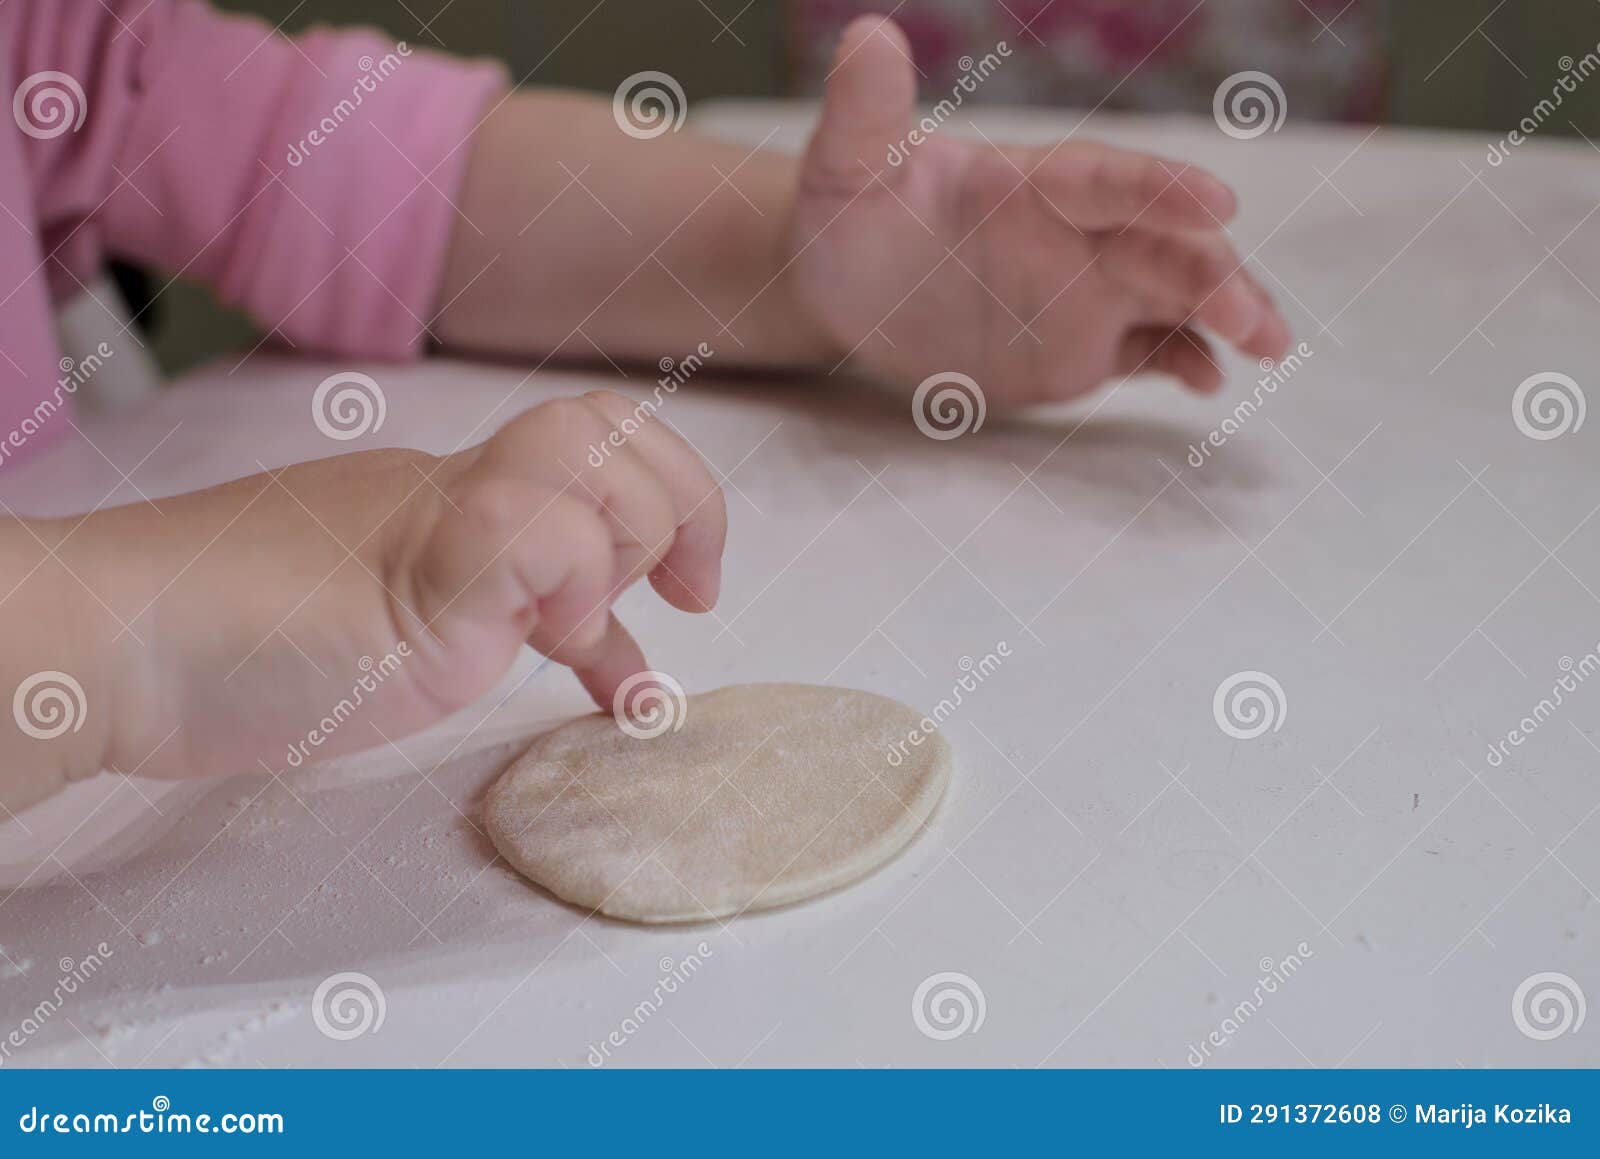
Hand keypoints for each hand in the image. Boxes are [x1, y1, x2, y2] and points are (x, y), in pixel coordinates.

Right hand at [7, 392, 723, 802]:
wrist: (110, 640)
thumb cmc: (232, 644)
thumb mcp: (415, 630)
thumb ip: (515, 623)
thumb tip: (611, 657)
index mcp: (450, 495)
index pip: (589, 444)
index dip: (670, 498)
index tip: (692, 593)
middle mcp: (453, 492)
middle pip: (610, 427)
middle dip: (686, 507)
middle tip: (691, 595)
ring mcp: (433, 524)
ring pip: (587, 458)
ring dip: (623, 545)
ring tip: (577, 630)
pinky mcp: (414, 576)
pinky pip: (531, 531)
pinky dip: (572, 582)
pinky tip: (546, 644)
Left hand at [787, 16, 1291, 404]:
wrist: (849, 287)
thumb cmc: (850, 217)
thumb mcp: (842, 169)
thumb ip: (863, 115)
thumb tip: (868, 35)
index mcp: (1032, 182)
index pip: (1104, 180)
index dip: (1159, 189)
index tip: (1217, 202)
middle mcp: (1075, 233)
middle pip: (1161, 245)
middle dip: (1212, 274)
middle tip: (1252, 316)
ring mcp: (1086, 291)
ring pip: (1173, 295)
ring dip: (1223, 314)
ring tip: (1265, 346)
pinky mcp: (1083, 346)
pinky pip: (1147, 350)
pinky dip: (1182, 361)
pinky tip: (1207, 382)